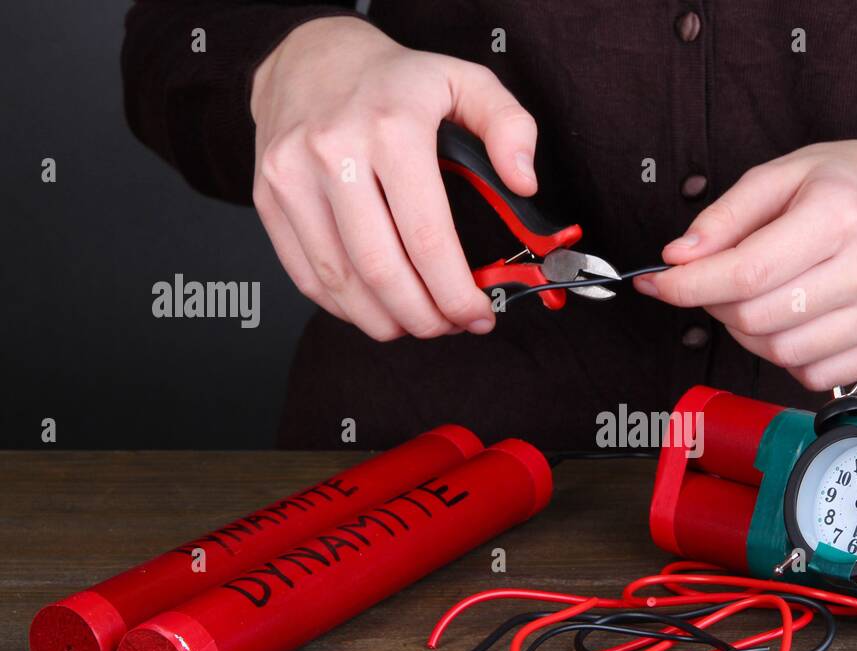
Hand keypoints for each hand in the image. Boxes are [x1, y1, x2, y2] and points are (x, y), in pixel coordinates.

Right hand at [250, 17, 537, 339]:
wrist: (308, 55)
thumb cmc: (393, 80)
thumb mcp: (467, 81)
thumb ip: (511, 127)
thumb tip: (524, 183)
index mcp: (392, 128)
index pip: (427, 237)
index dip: (456, 292)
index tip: (478, 313)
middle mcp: (335, 152)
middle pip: (381, 269)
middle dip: (423, 317)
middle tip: (449, 325)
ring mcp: (292, 177)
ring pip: (340, 281)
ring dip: (384, 320)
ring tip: (417, 323)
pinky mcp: (268, 197)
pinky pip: (306, 274)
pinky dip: (344, 307)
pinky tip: (376, 308)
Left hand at [635, 141, 856, 391]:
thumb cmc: (837, 185)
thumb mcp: (775, 177)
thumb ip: (721, 218)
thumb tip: (677, 259)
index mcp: (840, 214)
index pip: (748, 273)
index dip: (692, 286)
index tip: (661, 283)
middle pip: (758, 318)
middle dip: (718, 305)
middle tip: (716, 282)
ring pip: (782, 352)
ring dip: (751, 333)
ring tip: (758, 297)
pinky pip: (814, 374)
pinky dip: (789, 355)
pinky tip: (794, 320)